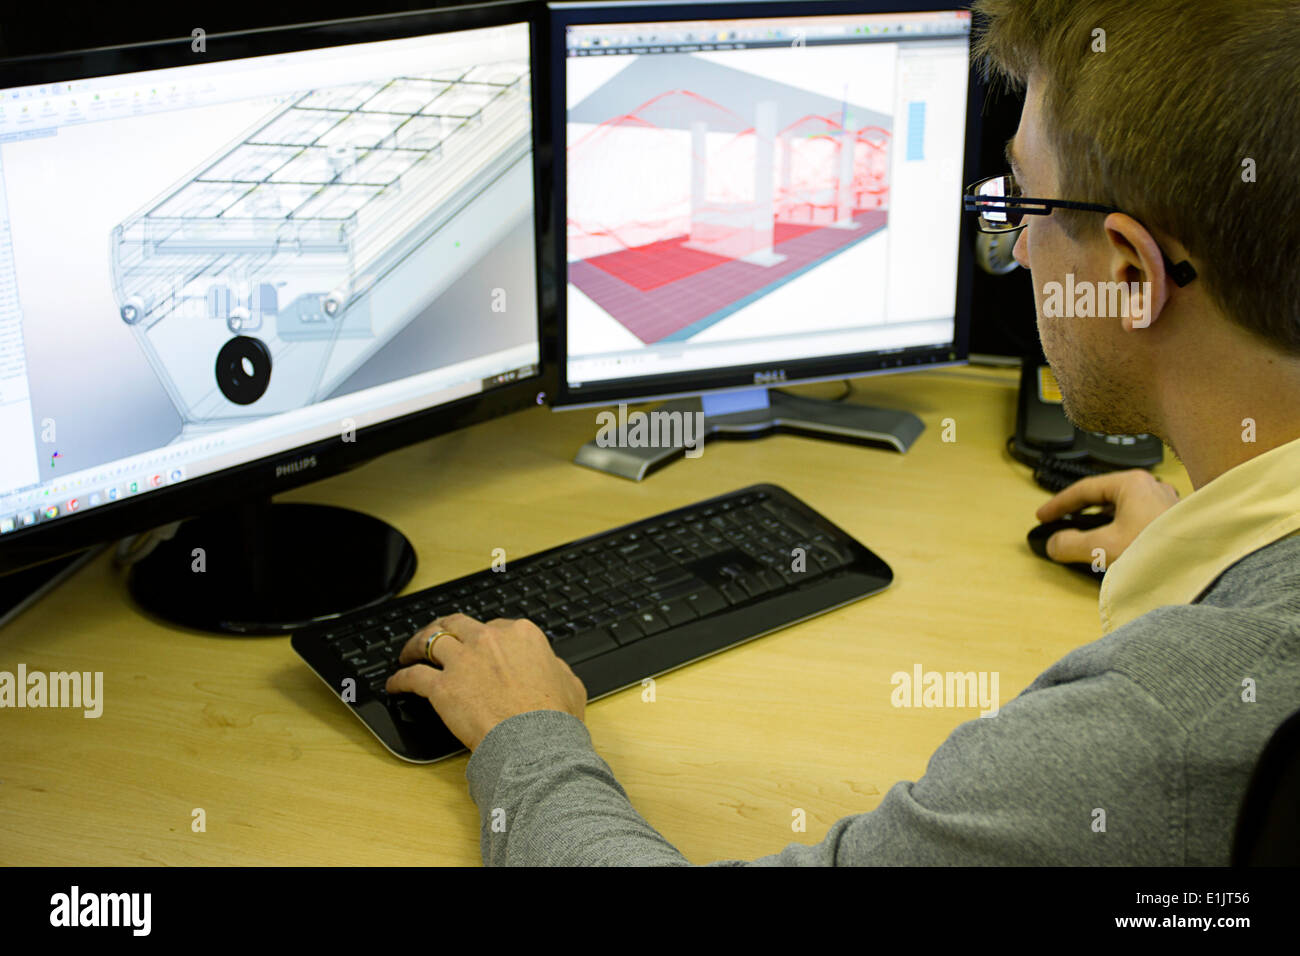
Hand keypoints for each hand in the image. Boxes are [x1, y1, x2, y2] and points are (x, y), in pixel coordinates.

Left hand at [386, 613, 586, 751]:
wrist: (535, 743)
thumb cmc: (554, 720)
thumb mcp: (570, 684)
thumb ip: (556, 668)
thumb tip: (552, 667)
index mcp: (522, 635)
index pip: (496, 626)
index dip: (484, 637)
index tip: (478, 646)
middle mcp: (488, 640)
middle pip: (457, 624)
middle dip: (444, 628)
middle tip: (437, 636)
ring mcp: (463, 661)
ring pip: (430, 640)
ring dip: (416, 645)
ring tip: (408, 653)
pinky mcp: (442, 686)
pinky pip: (413, 677)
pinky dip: (400, 679)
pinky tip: (395, 684)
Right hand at [1035, 468, 1180, 567]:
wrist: (1203, 569)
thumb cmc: (1162, 550)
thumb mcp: (1105, 548)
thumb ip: (1072, 544)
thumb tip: (1055, 544)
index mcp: (1133, 483)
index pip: (1084, 489)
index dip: (1059, 504)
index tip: (1043, 516)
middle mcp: (1151, 488)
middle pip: (1104, 497)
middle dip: (1080, 512)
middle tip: (1061, 524)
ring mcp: (1164, 504)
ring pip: (1122, 509)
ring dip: (1100, 523)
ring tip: (1086, 538)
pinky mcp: (1172, 523)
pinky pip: (1136, 521)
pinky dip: (1119, 530)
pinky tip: (1115, 547)